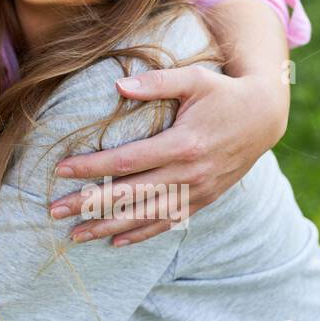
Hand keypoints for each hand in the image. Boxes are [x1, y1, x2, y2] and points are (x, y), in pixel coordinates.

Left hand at [47, 66, 289, 245]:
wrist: (265, 118)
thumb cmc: (223, 93)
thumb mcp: (194, 79)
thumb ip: (156, 82)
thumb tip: (118, 86)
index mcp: (183, 144)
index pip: (127, 161)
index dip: (92, 167)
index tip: (61, 170)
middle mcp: (189, 174)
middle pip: (130, 194)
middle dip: (90, 204)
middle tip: (54, 210)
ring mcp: (197, 191)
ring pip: (146, 215)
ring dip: (108, 227)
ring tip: (75, 234)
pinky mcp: (203, 199)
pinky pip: (168, 222)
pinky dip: (142, 234)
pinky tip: (116, 241)